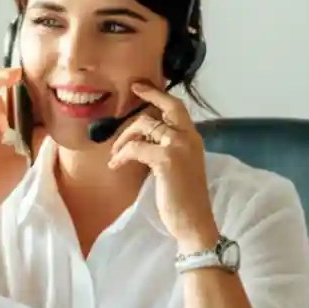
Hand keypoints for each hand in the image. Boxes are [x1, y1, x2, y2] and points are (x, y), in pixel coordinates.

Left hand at [108, 82, 218, 251]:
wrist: (193, 221)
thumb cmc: (183, 198)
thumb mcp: (178, 166)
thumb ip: (165, 148)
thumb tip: (142, 137)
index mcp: (193, 139)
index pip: (177, 108)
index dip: (158, 95)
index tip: (141, 86)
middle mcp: (189, 137)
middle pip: (164, 108)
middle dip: (146, 98)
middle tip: (129, 94)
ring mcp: (179, 146)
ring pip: (144, 126)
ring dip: (124, 138)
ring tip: (115, 154)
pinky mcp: (166, 159)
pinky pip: (135, 148)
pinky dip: (122, 155)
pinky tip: (115, 165)